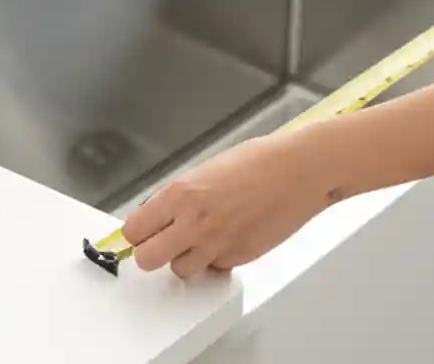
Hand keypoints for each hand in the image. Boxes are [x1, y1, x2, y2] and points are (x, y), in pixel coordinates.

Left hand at [120, 130, 333, 277]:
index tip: (143, 230)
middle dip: (152, 252)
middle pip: (147, 259)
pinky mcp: (238, 258)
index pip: (134, 230)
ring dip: (185, 258)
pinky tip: (227, 237)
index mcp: (180, 194)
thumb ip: (179, 197)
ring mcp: (216, 245)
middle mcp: (194, 223)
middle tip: (164, 241)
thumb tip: (158, 216)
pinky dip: (215, 259)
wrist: (299, 172)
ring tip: (200, 238)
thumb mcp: (205, 171)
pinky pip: (213, 268)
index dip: (138, 231)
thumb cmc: (259, 163)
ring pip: (179, 270)